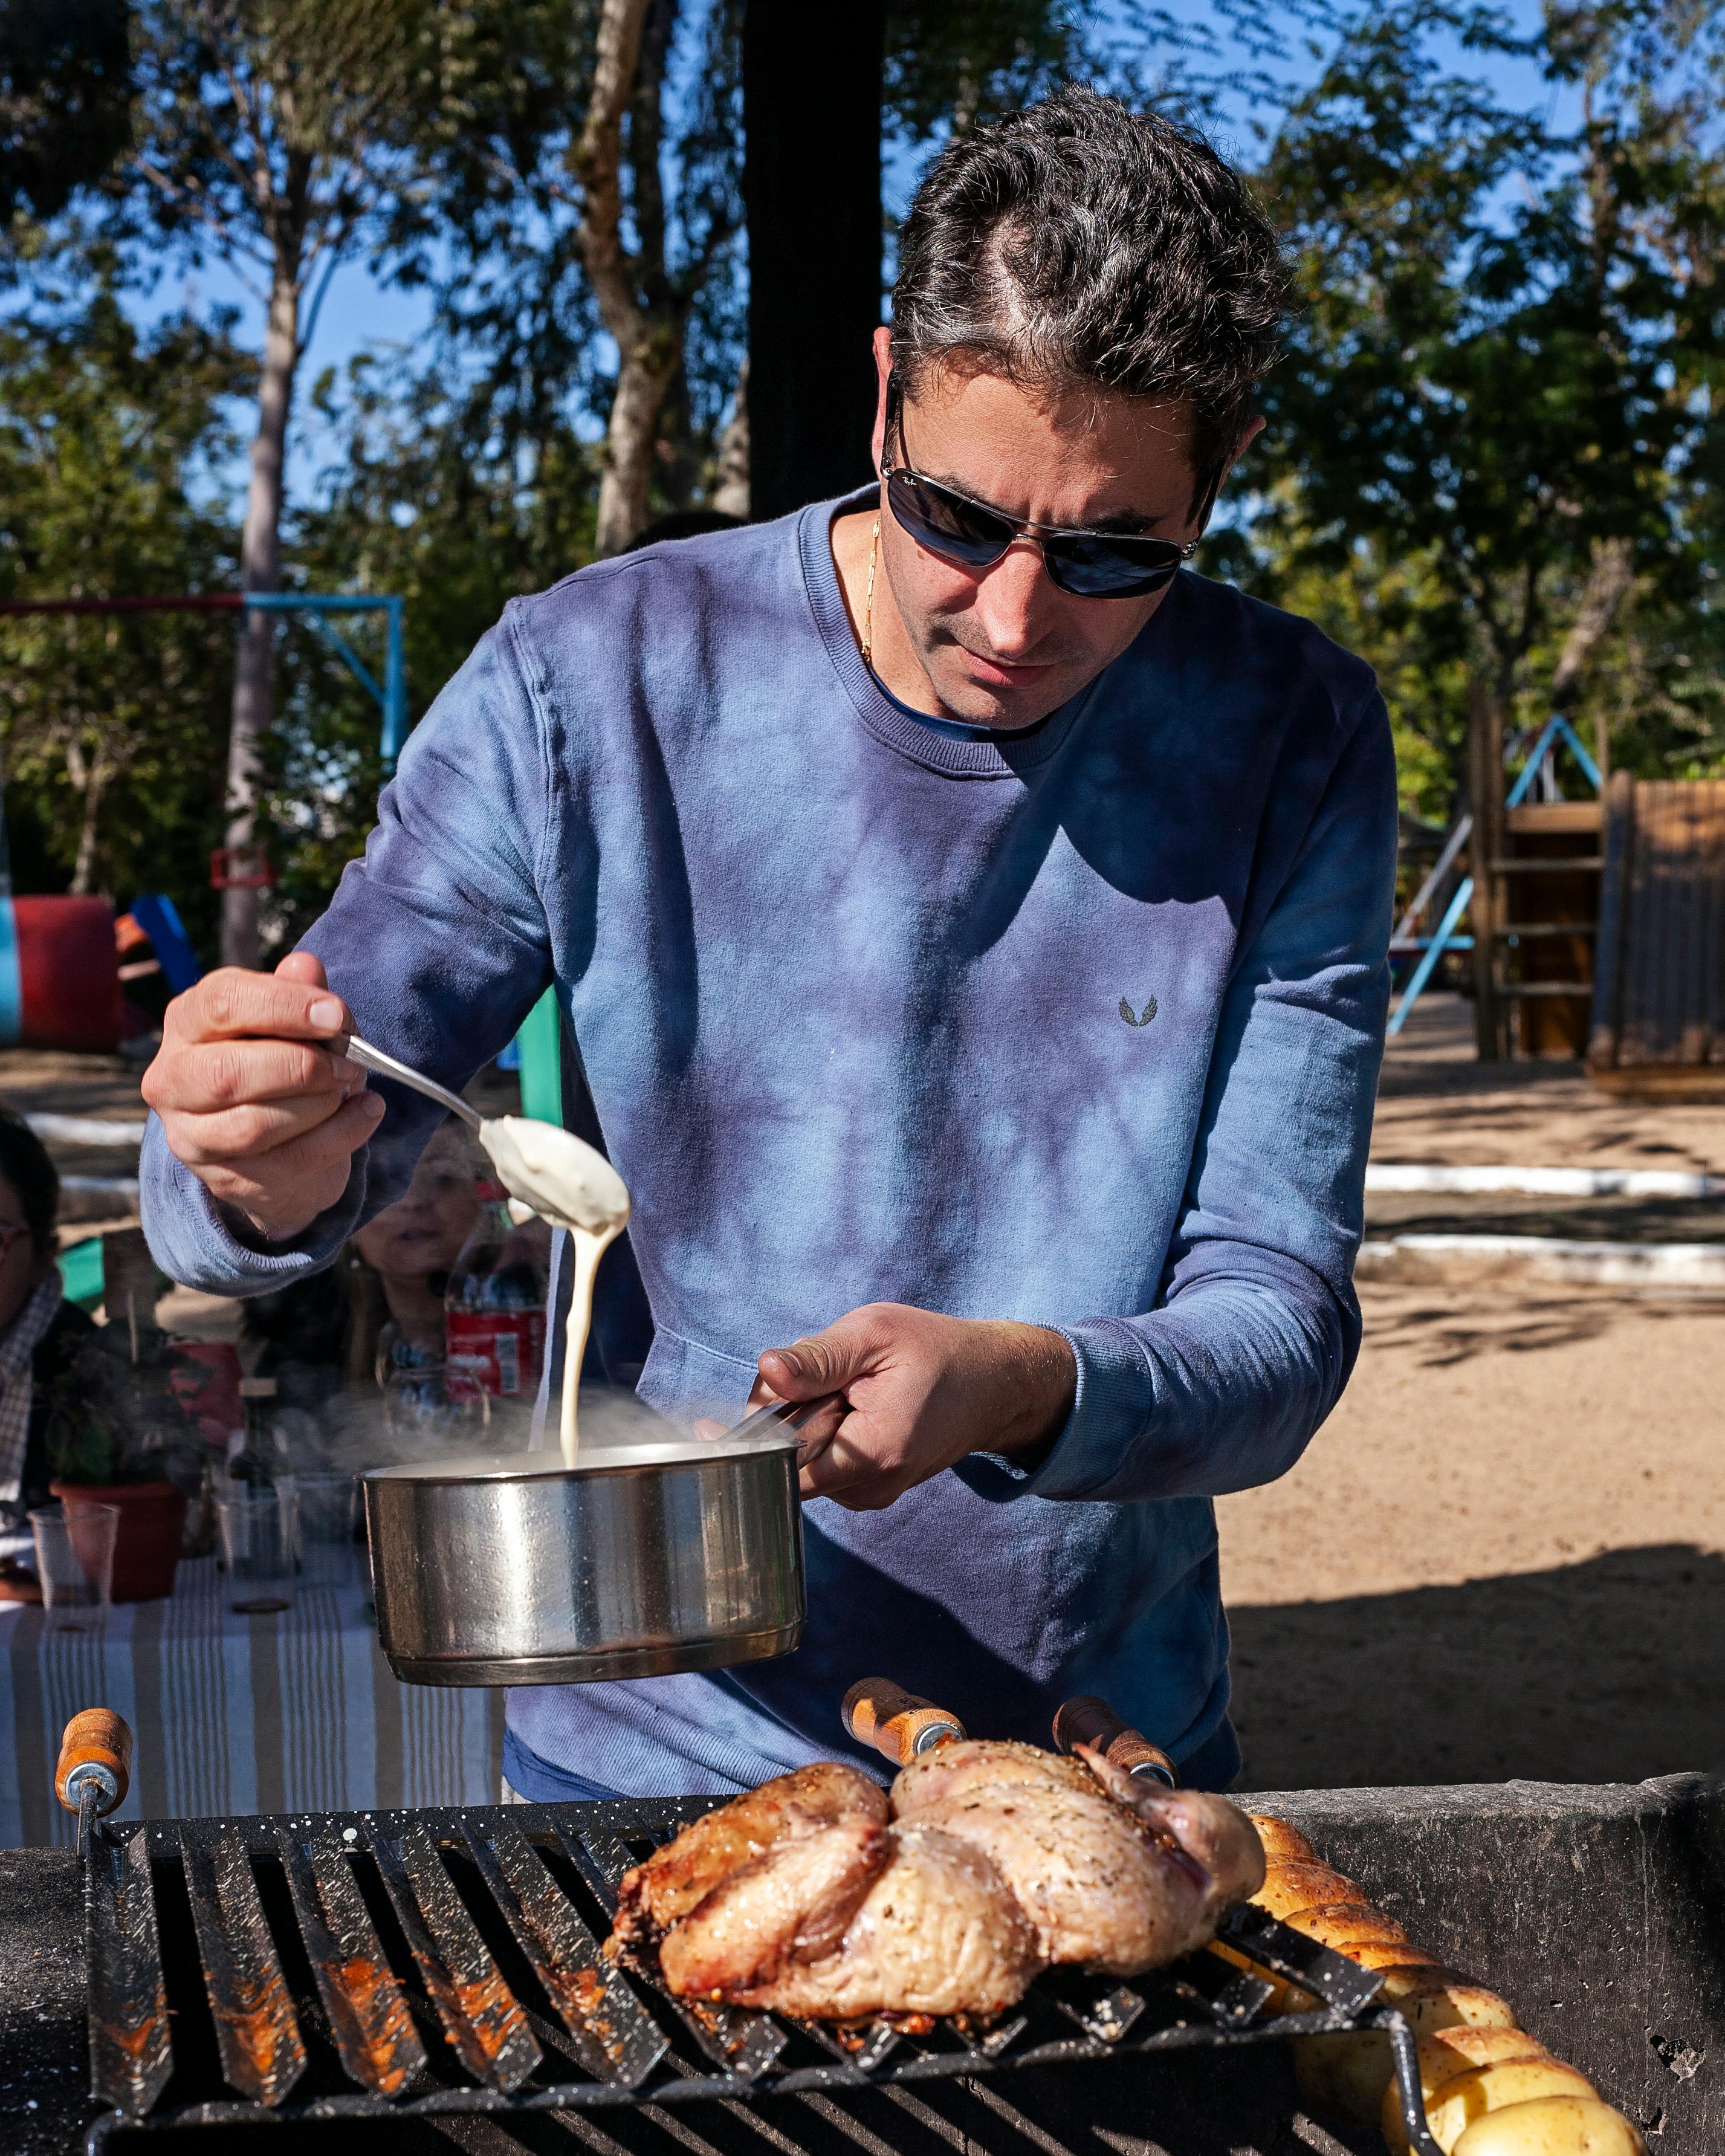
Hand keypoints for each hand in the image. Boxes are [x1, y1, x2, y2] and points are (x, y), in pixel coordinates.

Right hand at [141, 952, 384, 1241]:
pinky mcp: (228, 1179)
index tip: (335, 1014)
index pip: (221, 1003)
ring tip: (351, 1086)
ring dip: (321, 1103)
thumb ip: (299, 993)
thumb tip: (306, 967)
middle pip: (228, 1073)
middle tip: (349, 1062)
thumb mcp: (294, 1021)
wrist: (279, 1147)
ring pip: (255, 1124)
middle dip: (303, 1066)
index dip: (284, 1006)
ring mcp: (193, 1137)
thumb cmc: (282, 1063)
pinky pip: (292, 1160)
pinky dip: (344, 1133)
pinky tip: (367, 1111)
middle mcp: (173, 1080)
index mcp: (187, 1023)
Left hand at [715, 1304, 1077, 1510]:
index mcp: (871, 1451)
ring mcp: (870, 1494)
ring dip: (802, 1423)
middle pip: (784, 1461)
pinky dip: (820, 1433)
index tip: (713, 1422)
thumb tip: (766, 1372)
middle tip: (814, 1377)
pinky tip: (848, 1406)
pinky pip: (820, 1465)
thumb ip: (817, 1358)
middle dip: (779, 1418)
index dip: (748, 1438)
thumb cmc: (935, 1351)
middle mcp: (869, 1487)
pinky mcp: (869, 1490)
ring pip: (800, 1463)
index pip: (780, 1465)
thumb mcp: (875, 1335)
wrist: (992, 1383)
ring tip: (843, 1389)